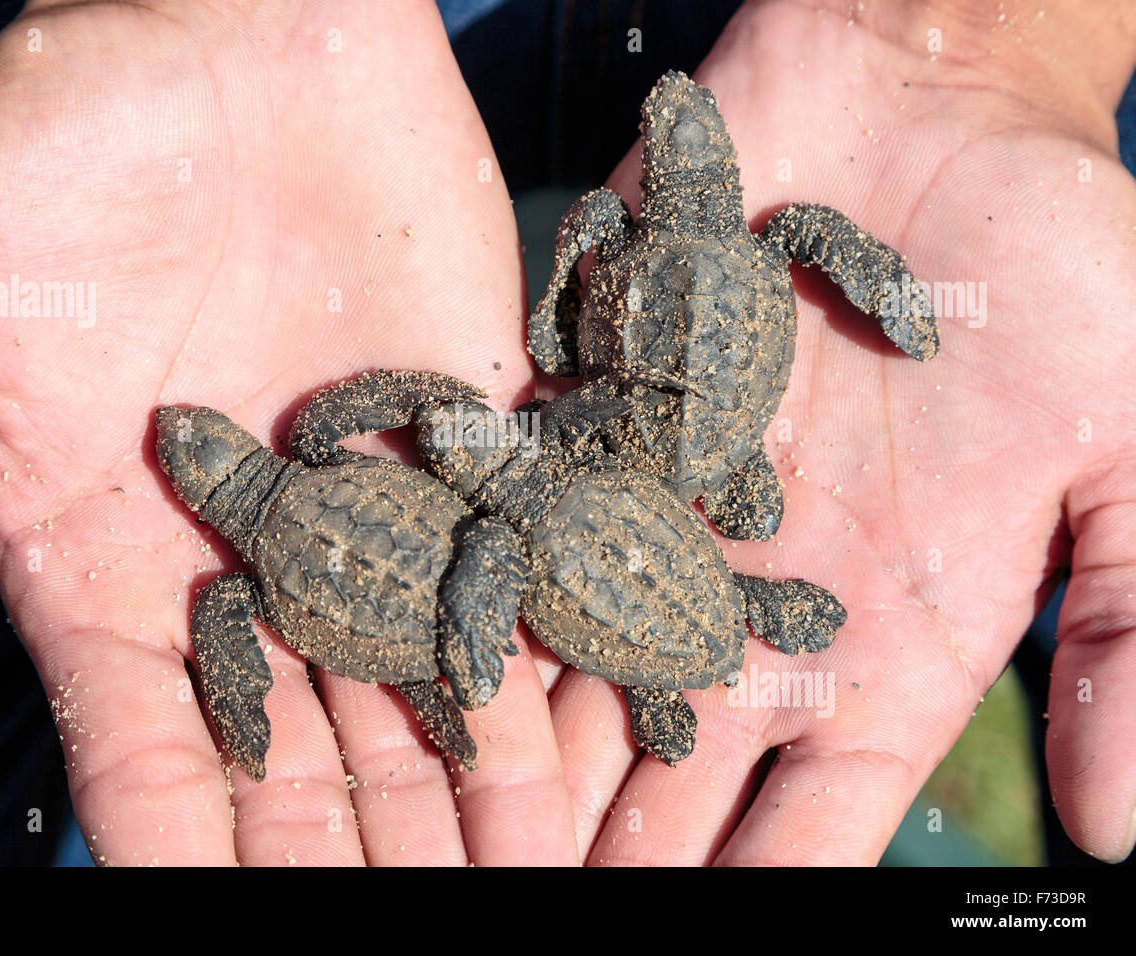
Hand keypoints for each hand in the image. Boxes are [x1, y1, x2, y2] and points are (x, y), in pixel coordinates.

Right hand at [0, 0, 576, 864]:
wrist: (231, 23)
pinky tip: (597, 746)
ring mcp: (370, 504)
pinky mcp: (469, 437)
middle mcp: (249, 558)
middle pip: (312, 754)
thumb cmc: (68, 132)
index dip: (198, 861)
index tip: (245, 932)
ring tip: (530, 881)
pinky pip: (518, 571)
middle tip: (433, 928)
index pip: (157, 760)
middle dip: (365, 853)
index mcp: (114, 560)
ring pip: (424, 687)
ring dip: (475, 793)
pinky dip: (556, 657)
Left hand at [546, 0, 1135, 863]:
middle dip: (613, 853)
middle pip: (672, 766)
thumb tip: (1122, 831)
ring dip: (531, 759)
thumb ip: (1129, 632)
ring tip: (468, 841)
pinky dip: (484, 587)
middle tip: (532, 916)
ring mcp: (667, 505)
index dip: (763, 887)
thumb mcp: (1131, 453)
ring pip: (582, 665)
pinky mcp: (600, 414)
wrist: (939, 106)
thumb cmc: (1063, 264)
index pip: (814, 808)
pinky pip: (532, 518)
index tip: (701, 945)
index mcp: (882, 630)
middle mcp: (758, 591)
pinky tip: (424, 666)